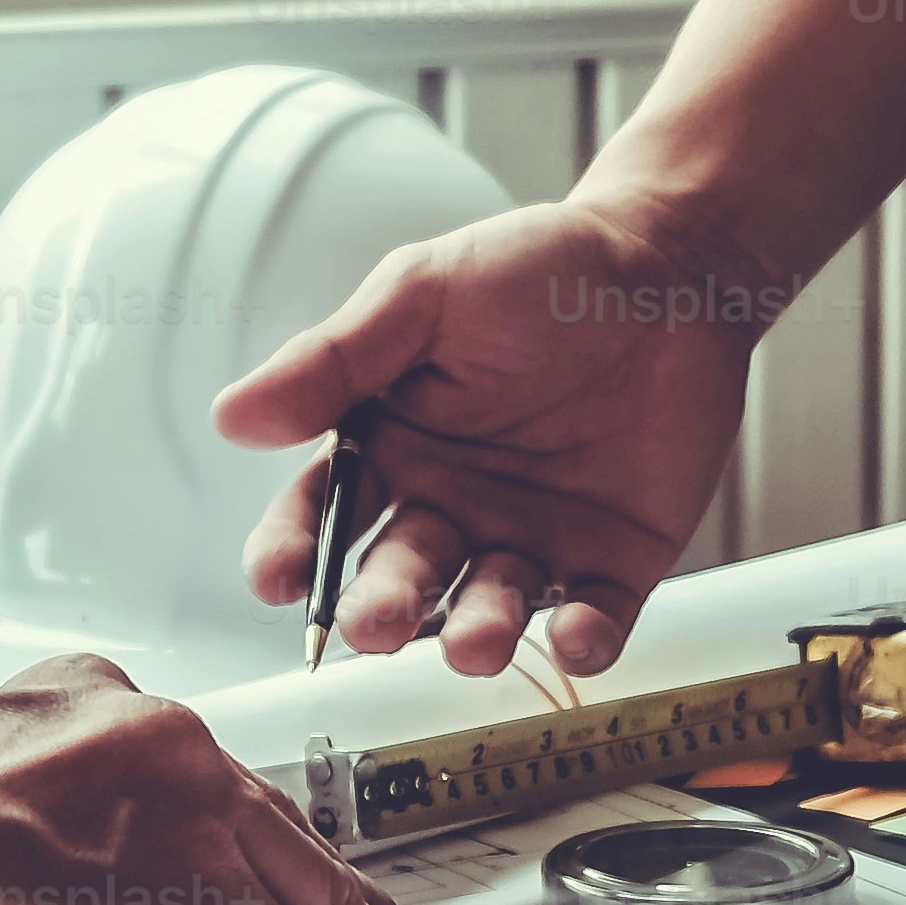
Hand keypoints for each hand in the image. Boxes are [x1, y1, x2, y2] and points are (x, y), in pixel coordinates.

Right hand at [216, 188, 776, 677]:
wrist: (672, 264)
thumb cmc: (542, 269)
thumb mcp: (423, 294)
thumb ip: (335, 359)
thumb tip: (234, 415)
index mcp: (392, 446)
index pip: (323, 516)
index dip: (293, 553)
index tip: (278, 580)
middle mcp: (451, 505)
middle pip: (399, 577)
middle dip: (380, 608)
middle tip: (374, 622)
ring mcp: (531, 538)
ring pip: (487, 610)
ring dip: (475, 634)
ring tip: (476, 640)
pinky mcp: (613, 560)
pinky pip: (593, 616)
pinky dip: (584, 639)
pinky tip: (577, 637)